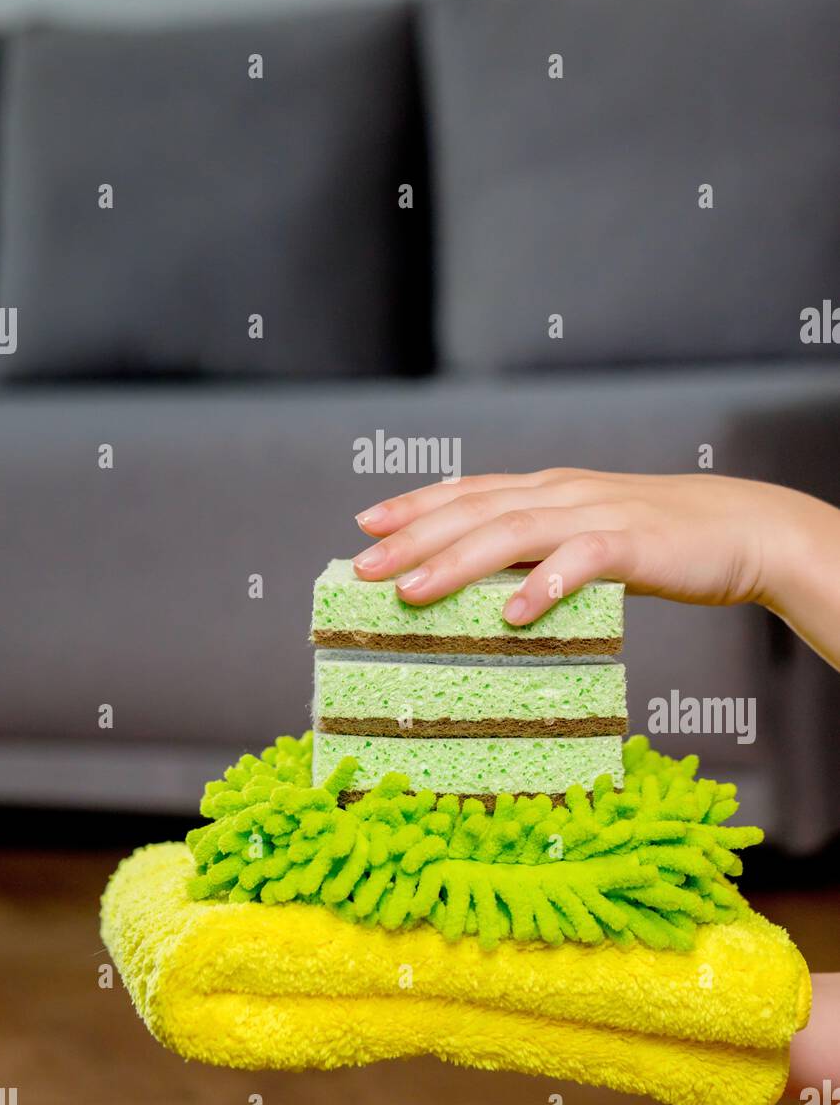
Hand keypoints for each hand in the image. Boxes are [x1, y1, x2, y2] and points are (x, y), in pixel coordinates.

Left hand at [352, 469, 839, 668]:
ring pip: (513, 533)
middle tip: (362, 565)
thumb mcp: (587, 538)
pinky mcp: (634, 544)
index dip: (415, 505)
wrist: (741, 527)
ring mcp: (596, 515)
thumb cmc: (660, 541)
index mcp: (548, 490)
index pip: (469, 491)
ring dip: (457, 562)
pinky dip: (545, 586)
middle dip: (414, 537)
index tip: (366, 524)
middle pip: (475, 510)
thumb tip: (486, 590)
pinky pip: (583, 564)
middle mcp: (562, 494)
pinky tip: (513, 614)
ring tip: (412, 592)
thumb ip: (540, 552)